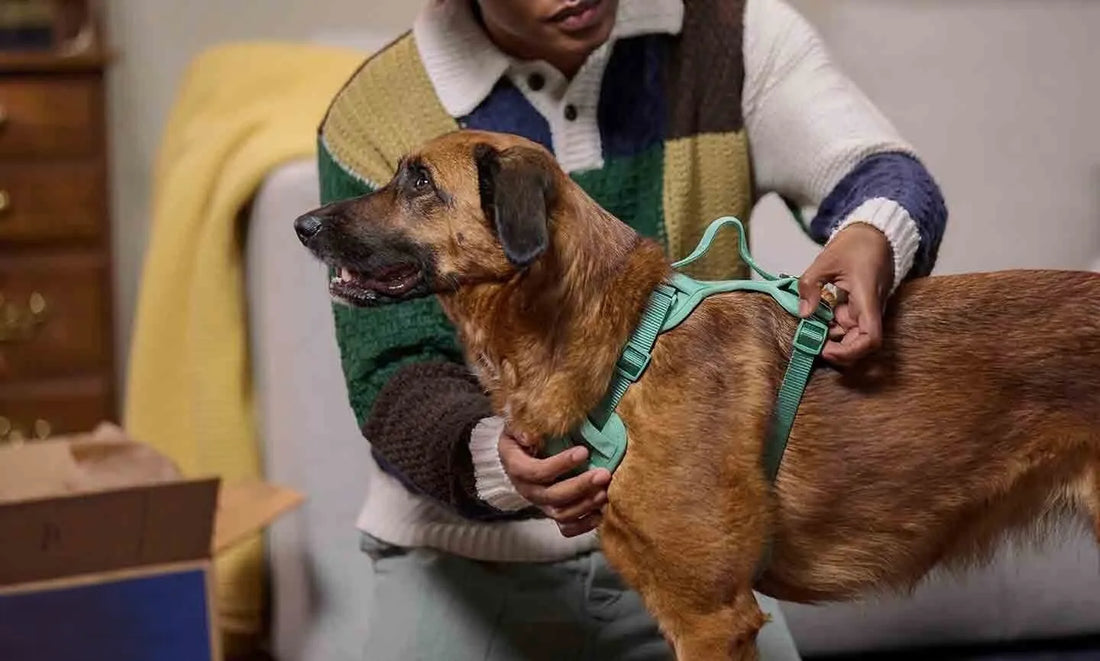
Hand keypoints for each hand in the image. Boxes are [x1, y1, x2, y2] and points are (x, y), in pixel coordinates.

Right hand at [498, 431, 610, 536]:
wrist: (518, 455)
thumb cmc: (522, 435)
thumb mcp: (515, 426)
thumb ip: (520, 429)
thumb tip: (529, 437)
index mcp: (517, 467)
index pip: (537, 471)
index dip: (560, 464)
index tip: (584, 451)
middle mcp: (527, 490)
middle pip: (553, 496)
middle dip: (580, 486)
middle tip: (604, 474)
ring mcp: (541, 504)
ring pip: (562, 513)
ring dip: (585, 504)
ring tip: (605, 491)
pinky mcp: (552, 512)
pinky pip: (566, 528)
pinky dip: (583, 525)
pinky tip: (599, 514)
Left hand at [797, 223, 893, 365]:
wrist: (875, 234)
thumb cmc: (855, 244)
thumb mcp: (825, 261)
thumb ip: (811, 286)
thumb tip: (803, 313)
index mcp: (867, 299)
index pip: (871, 338)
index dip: (850, 352)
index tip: (826, 350)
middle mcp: (871, 309)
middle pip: (861, 343)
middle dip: (837, 349)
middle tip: (812, 343)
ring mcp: (867, 309)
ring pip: (853, 335)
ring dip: (833, 338)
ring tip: (810, 329)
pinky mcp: (861, 307)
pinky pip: (849, 324)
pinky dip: (833, 326)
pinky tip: (818, 318)